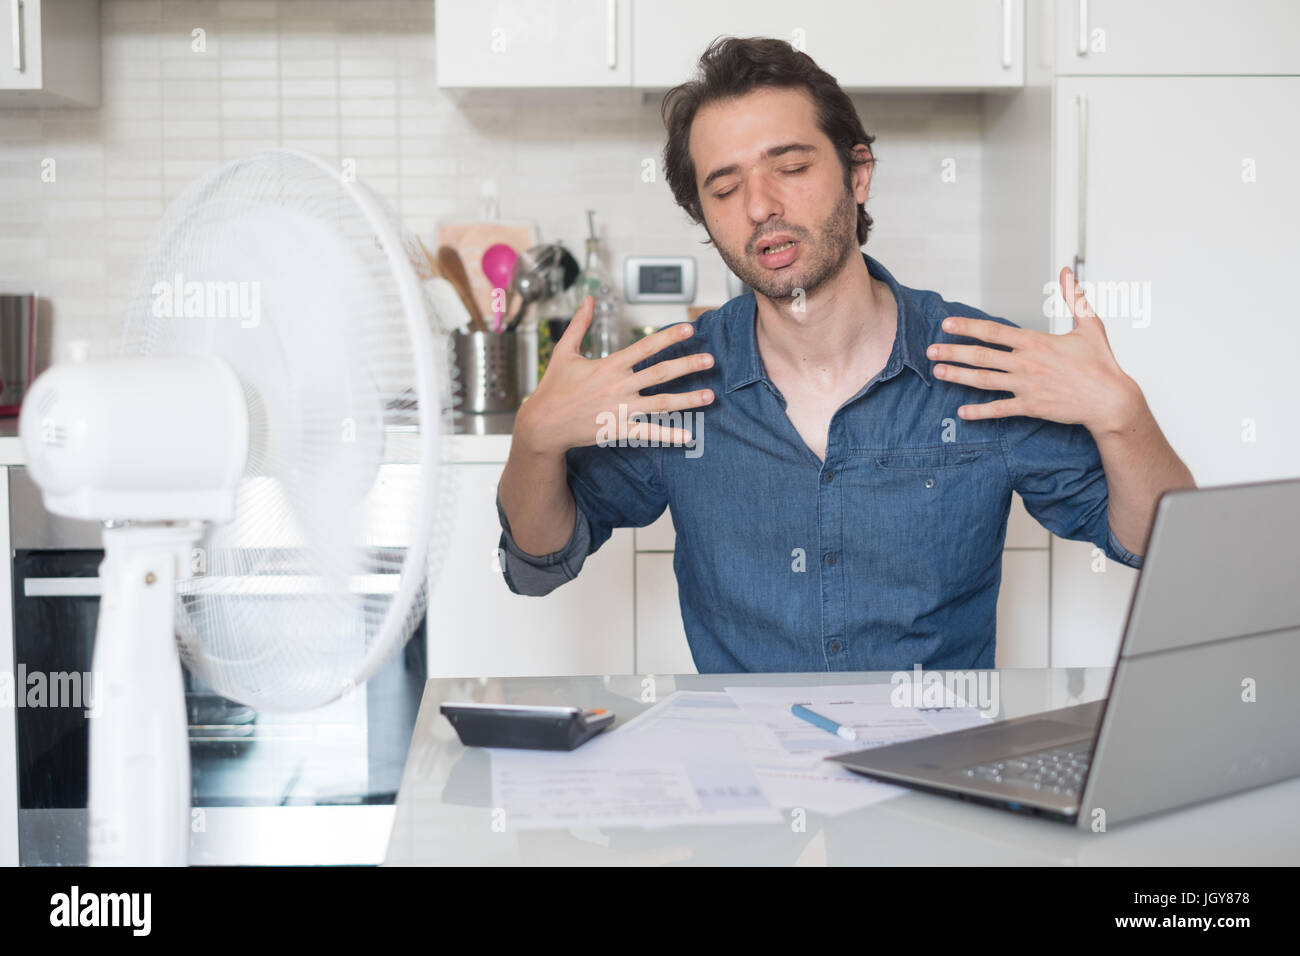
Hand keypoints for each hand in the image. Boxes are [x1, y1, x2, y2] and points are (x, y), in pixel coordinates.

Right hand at [515, 295, 715, 454]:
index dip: (669, 336)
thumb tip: (588, 298)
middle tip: (710, 360)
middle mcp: (619, 386)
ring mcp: (620, 409)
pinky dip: (668, 434)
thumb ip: (579, 324)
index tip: (689, 328)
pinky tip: (688, 434)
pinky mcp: (618, 429)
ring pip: (661, 403)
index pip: (645, 347)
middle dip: (688, 365)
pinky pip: (648, 432)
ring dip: (687, 399)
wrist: (543, 424)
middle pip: (660, 373)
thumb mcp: (564, 351)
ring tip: (710, 396)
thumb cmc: (554, 387)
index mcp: (609, 365)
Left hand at [925, 267, 1141, 434]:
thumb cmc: (1101, 363)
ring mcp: (1026, 386)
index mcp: (1036, 342)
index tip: (946, 324)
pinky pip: (999, 410)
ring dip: (958, 376)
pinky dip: (979, 412)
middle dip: (952, 352)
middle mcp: (1026, 363)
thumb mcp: (1090, 324)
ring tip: (938, 372)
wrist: (1110, 399)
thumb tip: (1067, 271)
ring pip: (984, 380)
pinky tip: (961, 412)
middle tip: (929, 351)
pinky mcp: (1031, 407)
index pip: (993, 331)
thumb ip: (1074, 297)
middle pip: (981, 356)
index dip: (967, 327)